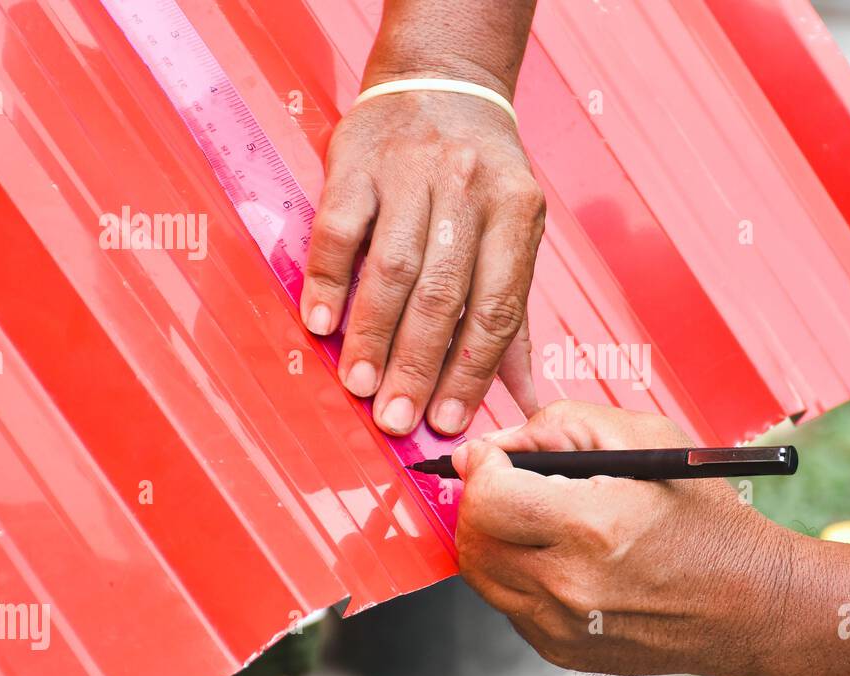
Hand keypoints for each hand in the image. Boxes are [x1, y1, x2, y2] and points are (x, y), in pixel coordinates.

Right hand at [301, 88, 543, 435]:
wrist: (443, 82)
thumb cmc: (482, 177)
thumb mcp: (514, 234)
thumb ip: (514, 319)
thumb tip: (527, 400)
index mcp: (516, 213)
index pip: (496, 308)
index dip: (471, 371)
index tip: (447, 419)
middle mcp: (467, 191)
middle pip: (442, 295)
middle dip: (417, 365)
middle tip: (395, 418)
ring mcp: (411, 174)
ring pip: (392, 268)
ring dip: (373, 334)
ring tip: (360, 384)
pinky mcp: (358, 163)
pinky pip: (340, 229)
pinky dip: (328, 279)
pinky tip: (321, 323)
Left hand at [452, 401, 793, 675]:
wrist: (747, 604)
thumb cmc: (705, 518)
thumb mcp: (648, 440)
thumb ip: (564, 425)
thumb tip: (498, 443)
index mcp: (593, 527)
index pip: (488, 499)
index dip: (481, 467)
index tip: (492, 456)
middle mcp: (570, 585)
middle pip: (474, 538)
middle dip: (480, 499)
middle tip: (507, 480)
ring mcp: (561, 626)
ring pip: (481, 574)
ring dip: (492, 536)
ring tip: (533, 515)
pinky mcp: (560, 649)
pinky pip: (507, 602)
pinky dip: (516, 573)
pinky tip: (557, 555)